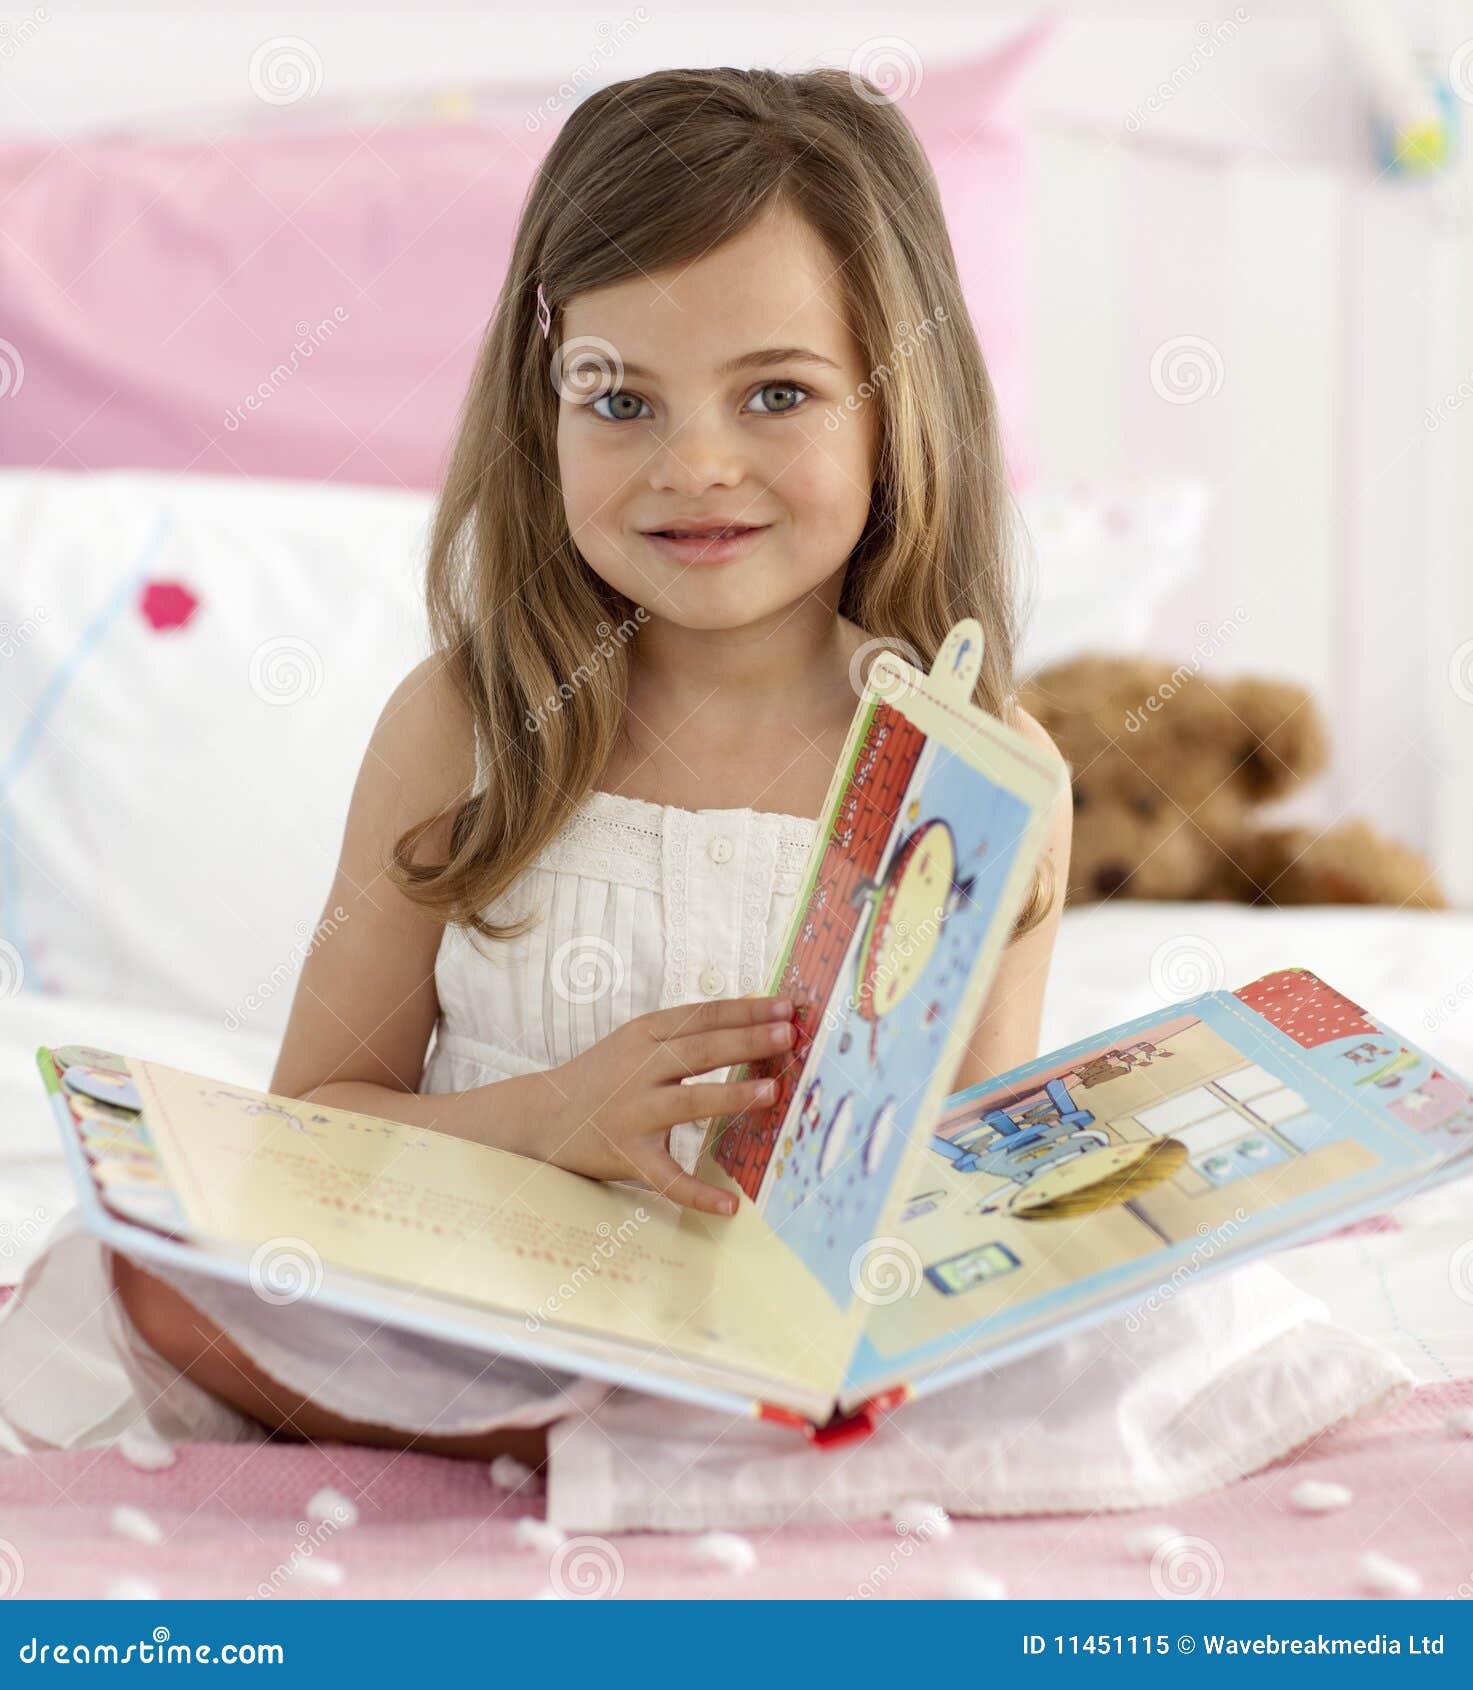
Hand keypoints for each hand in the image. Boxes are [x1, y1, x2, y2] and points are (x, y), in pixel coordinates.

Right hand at [540, 994, 796, 1214]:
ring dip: (731, 1096)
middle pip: (699, 1050)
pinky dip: (698, 1193)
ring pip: (687, 1103)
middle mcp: (638, 1069)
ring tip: (770, 1093)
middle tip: (787, 1035)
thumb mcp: (638, 1041)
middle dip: (746, 1042)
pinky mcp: (626, 1155)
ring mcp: (633, 1113)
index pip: (701, 1016)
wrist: (543, 1116)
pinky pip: (667, 1178)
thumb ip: (687, 1031)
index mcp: (644, 1035)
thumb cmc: (605, 1075)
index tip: (785, 1006)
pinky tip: (730, 1204)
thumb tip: (752, 1012)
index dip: (745, 1010)